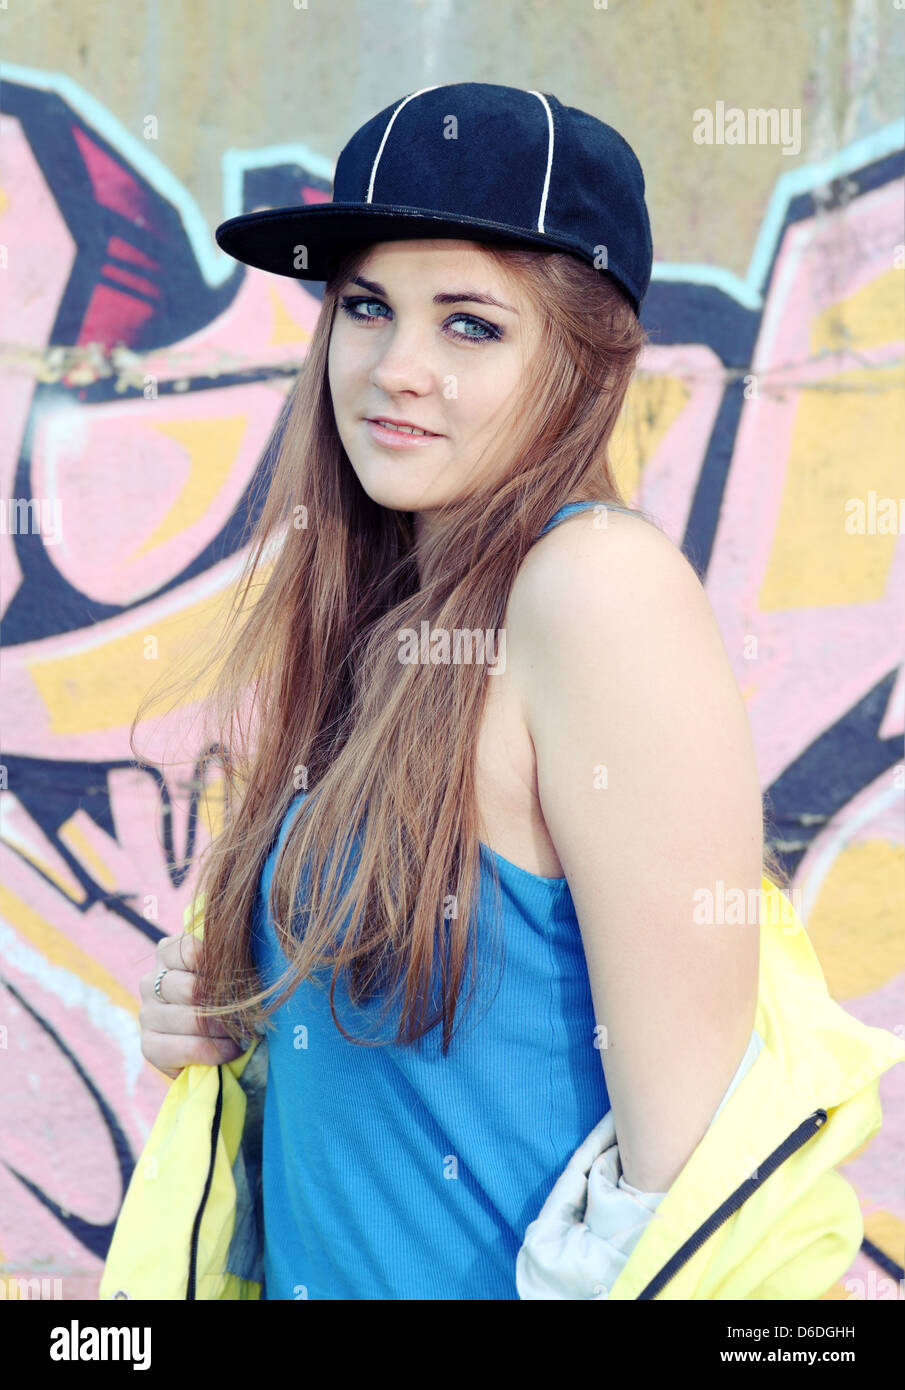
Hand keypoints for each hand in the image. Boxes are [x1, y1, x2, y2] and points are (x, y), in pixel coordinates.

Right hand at [138, 931, 246, 1079]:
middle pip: (191, 989)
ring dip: (225, 1029)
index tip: (240, 979)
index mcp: (168, 953)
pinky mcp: (149, 1046)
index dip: (219, 967)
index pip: (190, 952)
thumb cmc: (226, 993)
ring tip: (243, 1032)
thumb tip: (242, 954)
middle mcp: (150, 981)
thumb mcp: (229, 969)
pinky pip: (188, 1048)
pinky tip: (232, 1049)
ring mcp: (146, 1014)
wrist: (215, 1036)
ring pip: (192, 1019)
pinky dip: (217, 1051)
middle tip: (246, 1012)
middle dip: (225, 1004)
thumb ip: (230, 956)